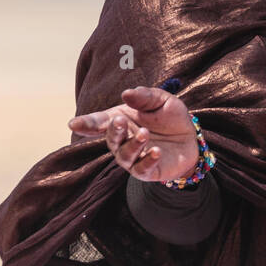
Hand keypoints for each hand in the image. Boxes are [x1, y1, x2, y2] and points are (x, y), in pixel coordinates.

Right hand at [67, 86, 199, 181]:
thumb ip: (145, 97)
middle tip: (120, 121)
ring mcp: (133, 157)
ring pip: (124, 156)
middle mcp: (122, 140)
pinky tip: (156, 151)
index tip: (74, 124)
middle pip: (111, 138)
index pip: (99, 122)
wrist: (191, 138)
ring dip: (132, 145)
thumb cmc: (170, 117)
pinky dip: (148, 161)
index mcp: (120, 121)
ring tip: (144, 133)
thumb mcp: (162, 101)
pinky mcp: (147, 171)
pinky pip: (142, 169)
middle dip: (114, 130)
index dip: (86, 124)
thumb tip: (127, 94)